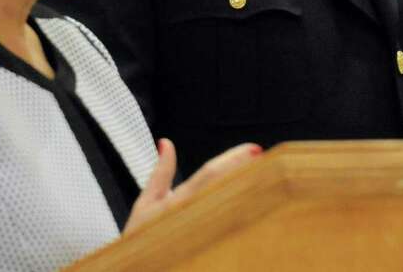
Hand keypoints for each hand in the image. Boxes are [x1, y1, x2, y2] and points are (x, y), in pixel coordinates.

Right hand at [123, 138, 260, 234]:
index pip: (211, 174)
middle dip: (248, 172)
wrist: (137, 271)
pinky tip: (258, 203)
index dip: (234, 159)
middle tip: (265, 157)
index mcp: (178, 202)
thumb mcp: (145, 203)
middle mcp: (191, 216)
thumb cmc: (139, 238)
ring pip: (232, 209)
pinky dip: (244, 214)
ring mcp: (201, 233)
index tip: (255, 149)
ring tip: (266, 176)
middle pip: (227, 189)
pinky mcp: (206, 246)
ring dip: (249, 191)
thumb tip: (166, 144)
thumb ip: (160, 173)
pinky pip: (230, 229)